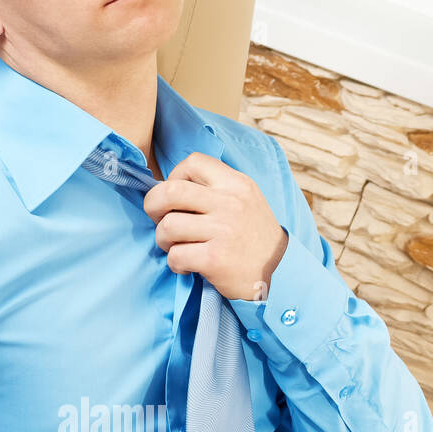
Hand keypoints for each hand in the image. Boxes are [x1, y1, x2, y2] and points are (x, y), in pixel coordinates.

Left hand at [142, 151, 287, 301]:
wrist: (279, 270)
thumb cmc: (252, 235)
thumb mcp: (245, 198)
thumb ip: (214, 187)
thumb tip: (170, 185)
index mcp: (235, 183)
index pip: (193, 162)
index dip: (174, 177)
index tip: (176, 198)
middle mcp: (230, 202)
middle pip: (169, 191)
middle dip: (152, 206)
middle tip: (158, 219)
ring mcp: (223, 230)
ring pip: (167, 226)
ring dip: (163, 240)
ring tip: (176, 246)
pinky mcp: (215, 259)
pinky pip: (176, 256)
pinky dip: (175, 263)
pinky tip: (187, 265)